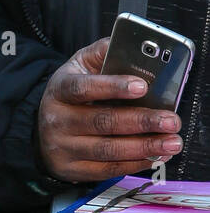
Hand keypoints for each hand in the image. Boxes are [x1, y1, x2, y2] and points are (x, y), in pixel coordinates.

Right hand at [37, 37, 182, 182]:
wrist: (42, 129)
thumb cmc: (70, 96)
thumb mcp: (79, 68)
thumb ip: (103, 53)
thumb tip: (131, 43)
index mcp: (60, 89)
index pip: (83, 87)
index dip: (112, 86)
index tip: (142, 86)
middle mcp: (57, 118)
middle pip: (101, 121)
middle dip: (141, 121)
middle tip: (170, 120)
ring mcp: (63, 146)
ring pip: (107, 149)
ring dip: (144, 147)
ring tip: (170, 142)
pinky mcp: (71, 168)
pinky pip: (107, 169)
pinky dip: (135, 164)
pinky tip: (154, 156)